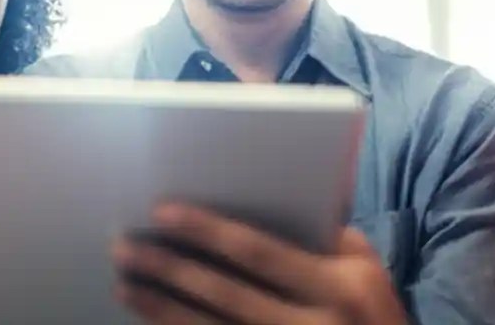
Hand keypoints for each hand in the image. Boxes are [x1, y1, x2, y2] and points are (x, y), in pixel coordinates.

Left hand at [112, 203, 407, 323]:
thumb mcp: (363, 267)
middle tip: (124, 246)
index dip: (206, 231)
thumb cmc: (370, 310)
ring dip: (161, 307)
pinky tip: (150, 318)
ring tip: (125, 282)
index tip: (161, 212)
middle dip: (169, 268)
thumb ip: (323, 230)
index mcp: (342, 285)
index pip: (260, 251)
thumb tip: (261, 182)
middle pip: (225, 293)